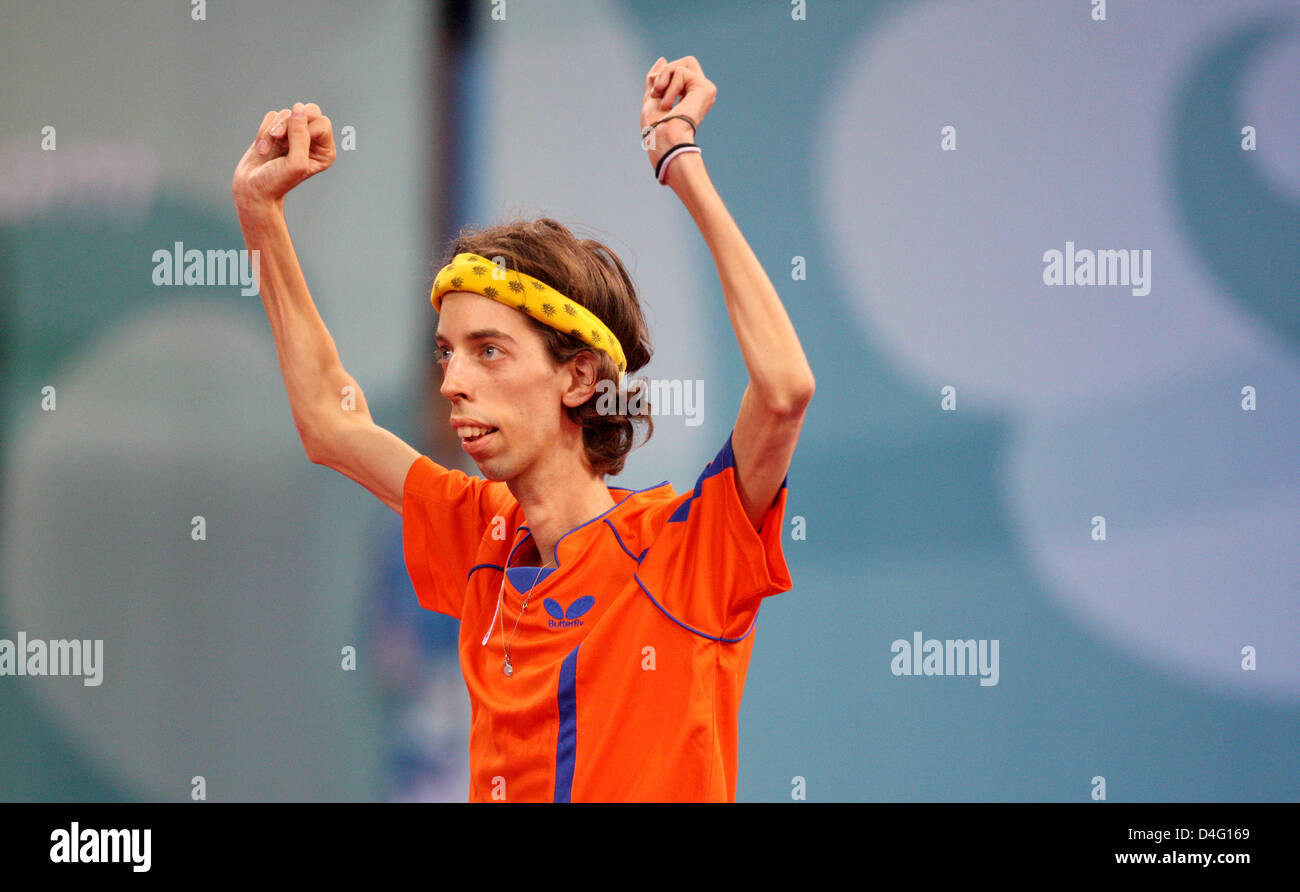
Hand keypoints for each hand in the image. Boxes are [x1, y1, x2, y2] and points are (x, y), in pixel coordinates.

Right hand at [231, 102, 335, 214]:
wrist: (253, 189)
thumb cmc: (277, 181)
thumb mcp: (294, 161)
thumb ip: (300, 134)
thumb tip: (299, 108)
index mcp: (325, 152)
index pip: (323, 123)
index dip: (304, 129)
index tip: (289, 145)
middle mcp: (313, 142)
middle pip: (309, 111)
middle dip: (289, 122)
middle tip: (277, 137)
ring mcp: (294, 135)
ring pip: (287, 113)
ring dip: (272, 131)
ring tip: (266, 151)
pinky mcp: (277, 131)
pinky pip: (272, 117)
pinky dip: (264, 131)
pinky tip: (262, 149)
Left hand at [640, 56, 715, 172]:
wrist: (663, 140)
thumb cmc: (656, 128)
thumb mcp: (652, 97)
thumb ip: (658, 79)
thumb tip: (662, 59)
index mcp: (692, 96)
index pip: (680, 70)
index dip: (664, 75)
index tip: (654, 91)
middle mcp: (702, 93)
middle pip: (686, 62)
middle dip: (666, 72)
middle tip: (657, 91)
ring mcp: (706, 91)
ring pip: (683, 64)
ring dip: (665, 79)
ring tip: (663, 101)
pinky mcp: (706, 89)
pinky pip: (682, 72)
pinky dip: (670, 87)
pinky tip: (670, 104)